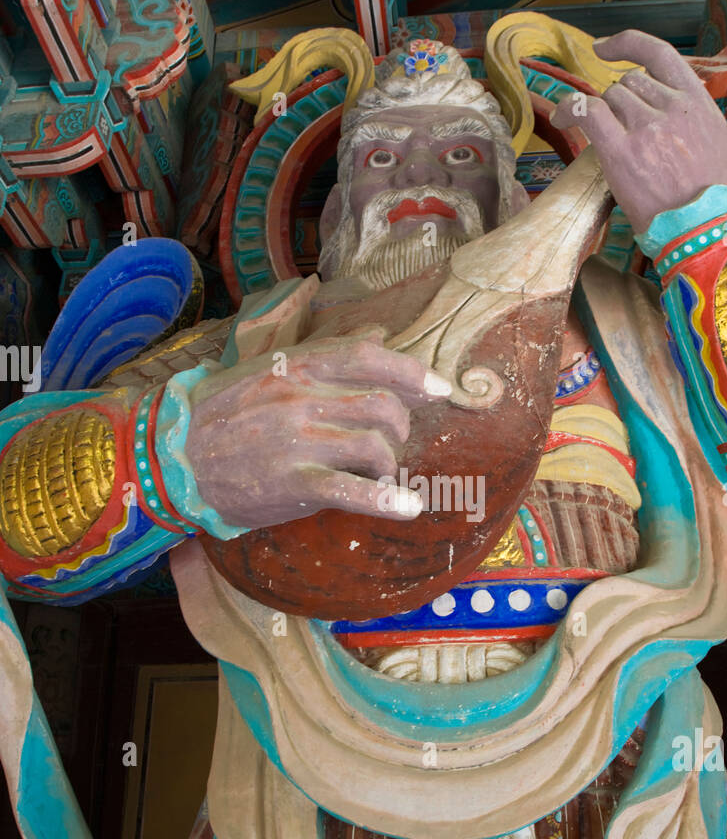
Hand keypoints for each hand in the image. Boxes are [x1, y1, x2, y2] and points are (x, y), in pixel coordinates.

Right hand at [184, 331, 449, 528]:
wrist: (175, 457)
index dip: (411, 371)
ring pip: (375, 445)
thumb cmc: (225, 412)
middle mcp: (302, 399)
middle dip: (400, 425)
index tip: (439, 388)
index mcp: (296, 365)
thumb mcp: (268, 365)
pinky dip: (388, 501)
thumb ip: (325, 350)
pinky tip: (408, 507)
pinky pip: (354, 491)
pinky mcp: (296, 484)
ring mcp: (300, 443)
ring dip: (391, 462)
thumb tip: (378, 332)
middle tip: (393, 440)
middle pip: (381, 404)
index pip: (368, 356)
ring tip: (382, 473)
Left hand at [551, 30, 726, 232]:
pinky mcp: (622, 152)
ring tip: (612, 144)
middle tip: (625, 134)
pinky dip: (570, 110)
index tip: (604, 49)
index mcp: (696, 101)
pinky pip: (587, 112)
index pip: (659, 53)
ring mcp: (647, 128)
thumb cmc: (708, 193)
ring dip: (605, 115)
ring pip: (610, 98)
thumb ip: (685, 112)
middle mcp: (672, 107)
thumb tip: (654, 99)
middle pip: (628, 82)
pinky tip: (562, 119)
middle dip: (620, 102)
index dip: (627, 44)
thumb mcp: (712, 137)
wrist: (706, 227)